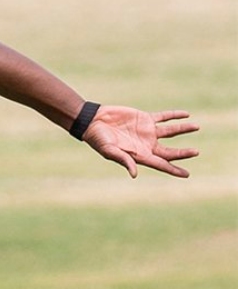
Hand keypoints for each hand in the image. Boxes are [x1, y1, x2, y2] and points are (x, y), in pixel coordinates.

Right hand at [82, 106, 198, 177]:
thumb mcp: (109, 151)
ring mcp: (147, 131)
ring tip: (196, 126)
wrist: (92, 121)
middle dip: (183, 153)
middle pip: (169, 151)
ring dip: (183, 129)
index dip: (174, 170)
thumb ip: (124, 160)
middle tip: (195, 152)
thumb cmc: (98, 139)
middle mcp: (146, 144)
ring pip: (170, 132)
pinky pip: (163, 117)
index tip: (186, 174)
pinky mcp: (145, 118)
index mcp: (140, 155)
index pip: (161, 164)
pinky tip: (185, 114)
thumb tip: (134, 174)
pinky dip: (174, 115)